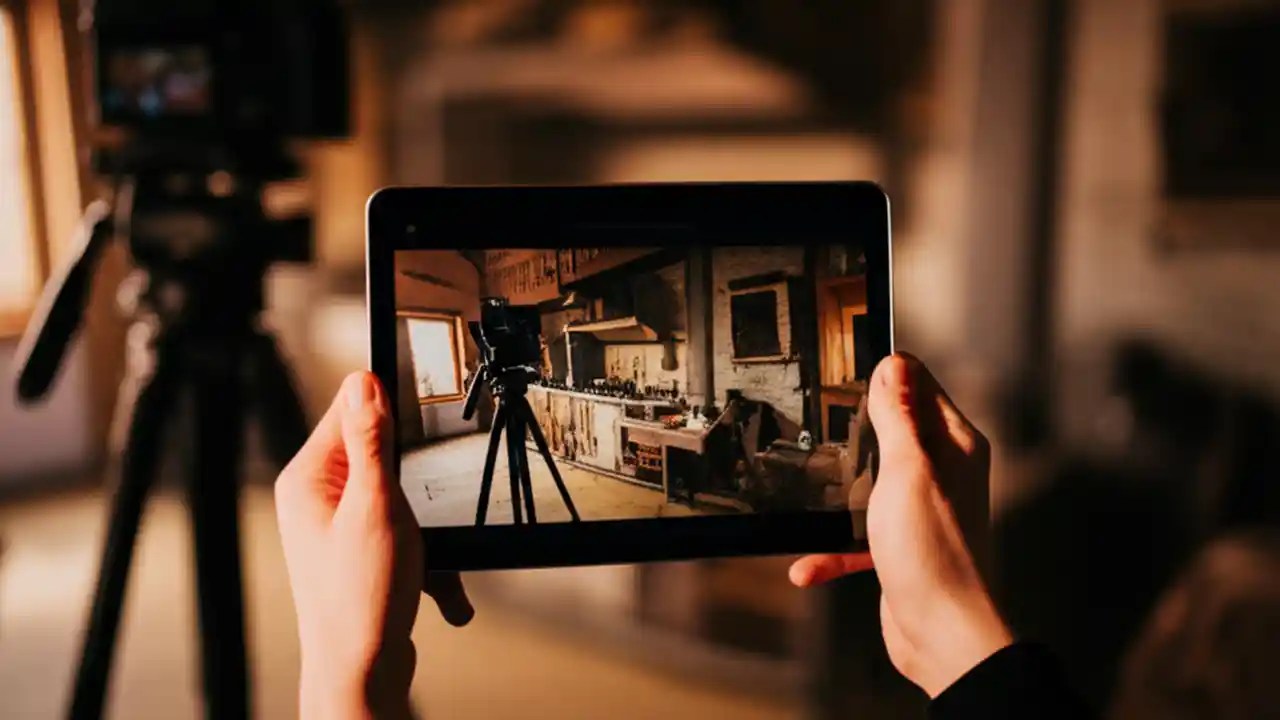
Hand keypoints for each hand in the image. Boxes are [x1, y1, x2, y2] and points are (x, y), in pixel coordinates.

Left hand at [275, 371, 473, 718]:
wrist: (361, 673)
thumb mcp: (375, 505)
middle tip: (421, 507)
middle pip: (380, 456)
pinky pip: (405, 537)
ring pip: (400, 499)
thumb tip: (364, 382)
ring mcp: (337, 529)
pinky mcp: (359, 555)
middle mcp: (316, 500)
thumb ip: (370, 442)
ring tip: (427, 558)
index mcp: (308, 479)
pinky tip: (439, 587)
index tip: (423, 410)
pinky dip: (429, 559)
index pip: (348, 411)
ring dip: (428, 528)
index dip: (388, 410)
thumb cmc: (361, 597)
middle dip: (417, 481)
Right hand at [790, 354, 1012, 697]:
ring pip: (869, 484)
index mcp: (952, 446)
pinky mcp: (900, 547)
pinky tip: (807, 562)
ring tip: (809, 491)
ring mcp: (921, 511)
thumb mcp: (907, 470)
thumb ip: (899, 417)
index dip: (885, 374)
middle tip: (817, 424)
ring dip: (837, 495)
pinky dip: (832, 548)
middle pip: (891, 432)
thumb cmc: (934, 553)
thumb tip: (894, 366)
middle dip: (852, 432)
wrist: (943, 634)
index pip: (920, 387)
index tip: (845, 368)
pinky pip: (857, 537)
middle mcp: (941, 474)